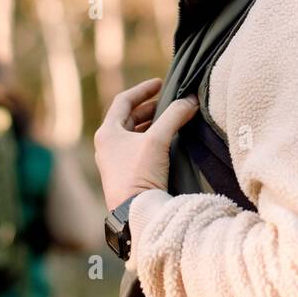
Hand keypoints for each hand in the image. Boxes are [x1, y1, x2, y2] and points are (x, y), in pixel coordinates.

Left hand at [94, 77, 198, 210]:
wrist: (135, 213)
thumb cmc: (139, 174)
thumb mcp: (157, 140)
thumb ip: (174, 116)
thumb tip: (191, 100)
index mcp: (107, 133)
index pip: (123, 101)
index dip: (142, 89)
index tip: (160, 83)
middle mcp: (106, 146)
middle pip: (128, 118)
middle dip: (150, 108)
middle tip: (169, 102)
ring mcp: (114, 162)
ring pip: (133, 135)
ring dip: (152, 125)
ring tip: (171, 120)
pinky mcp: (124, 176)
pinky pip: (137, 150)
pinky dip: (151, 141)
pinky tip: (167, 143)